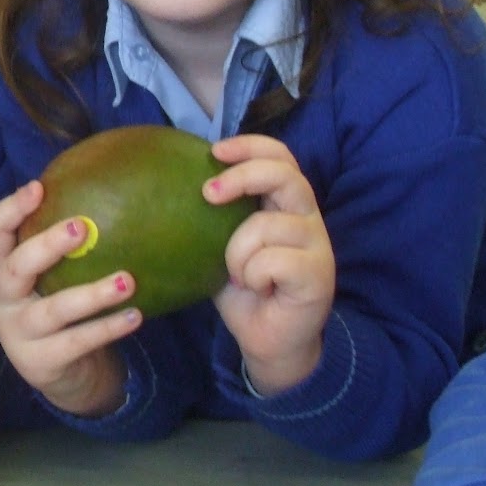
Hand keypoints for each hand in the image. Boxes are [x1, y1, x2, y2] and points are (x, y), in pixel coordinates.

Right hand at [0, 180, 140, 417]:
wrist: (61, 374)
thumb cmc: (56, 308)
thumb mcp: (46, 278)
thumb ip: (59, 245)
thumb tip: (100, 188)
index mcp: (0, 270)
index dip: (10, 210)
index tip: (38, 186)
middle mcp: (2, 299)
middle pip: (15, 268)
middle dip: (46, 246)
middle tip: (82, 227)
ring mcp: (18, 333)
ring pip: (53, 311)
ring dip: (92, 294)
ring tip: (128, 280)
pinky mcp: (41, 363)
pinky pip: (77, 343)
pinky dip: (107, 328)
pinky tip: (135, 315)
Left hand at [206, 134, 334, 394]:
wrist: (267, 340)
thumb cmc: (241, 289)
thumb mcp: (219, 244)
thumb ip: (212, 215)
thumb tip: (167, 183)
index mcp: (285, 204)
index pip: (280, 157)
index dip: (250, 146)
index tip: (214, 150)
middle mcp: (307, 217)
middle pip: (285, 174)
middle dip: (242, 177)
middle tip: (208, 194)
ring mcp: (317, 245)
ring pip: (268, 225)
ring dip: (238, 252)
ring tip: (237, 274)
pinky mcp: (318, 275)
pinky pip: (273, 261)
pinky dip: (252, 276)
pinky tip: (257, 289)